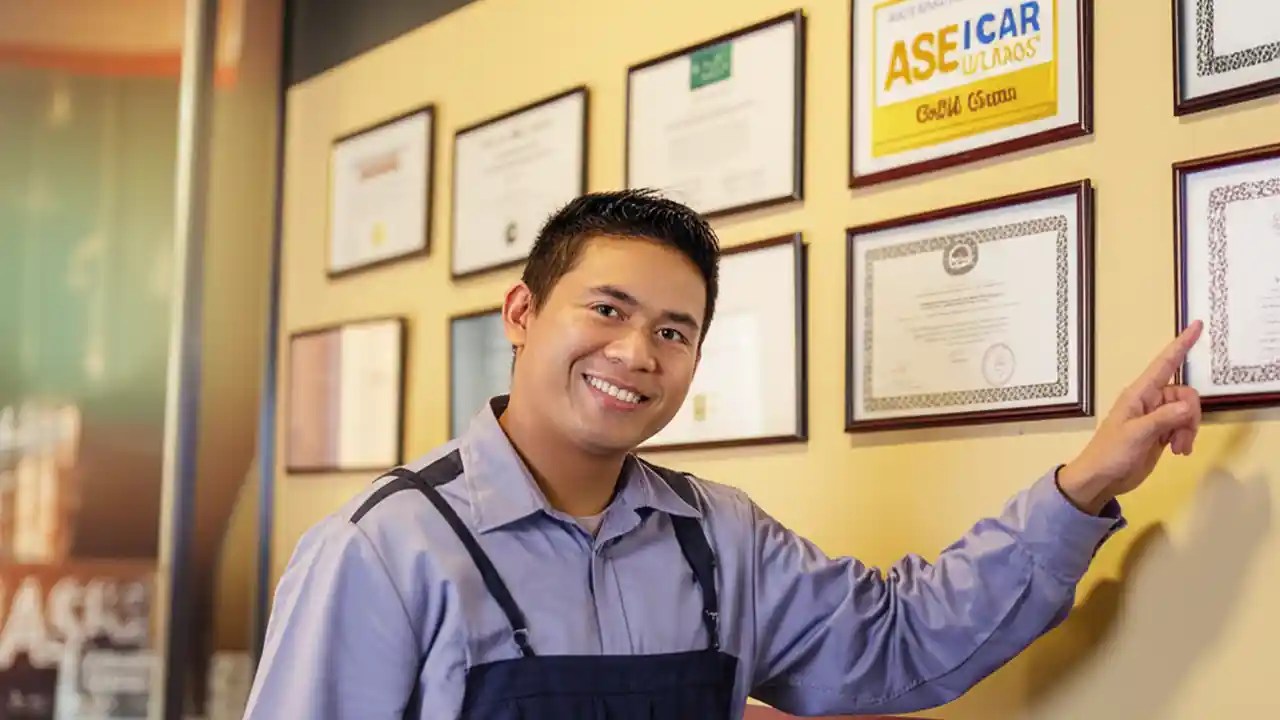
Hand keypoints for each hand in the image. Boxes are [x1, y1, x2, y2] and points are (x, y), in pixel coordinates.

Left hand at [1058, 320, 1203, 514]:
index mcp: (1139, 394)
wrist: (1102, 479)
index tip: (1197, 326)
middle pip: (1185, 394)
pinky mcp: (1161, 433)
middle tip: (1182, 438)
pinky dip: (1185, 438)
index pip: (1165, 364)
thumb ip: (1163, 418)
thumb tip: (1188, 405)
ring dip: (1188, 430)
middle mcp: (1149, 401)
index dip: (1181, 345)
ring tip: (1178, 448)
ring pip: (1187, 412)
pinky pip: (1183, 427)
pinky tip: (1178, 452)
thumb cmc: (1111, 453)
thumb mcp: (1136, 434)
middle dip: (1190, 414)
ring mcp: (1156, 417)